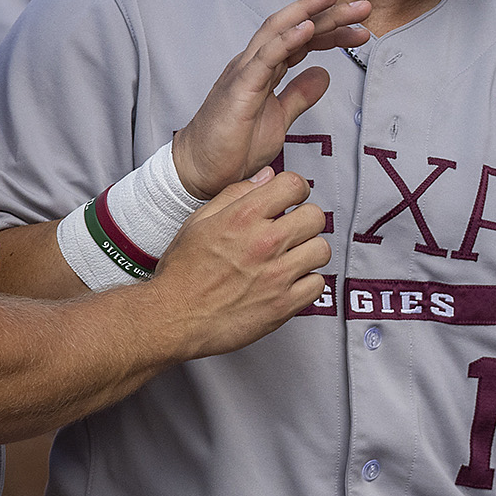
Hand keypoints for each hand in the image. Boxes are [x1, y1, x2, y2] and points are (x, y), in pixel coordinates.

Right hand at [149, 169, 331, 359]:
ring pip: (321, 249)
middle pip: (315, 216)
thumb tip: (265, 177)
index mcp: (244, 217)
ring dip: (309, 251)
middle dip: (305, 220)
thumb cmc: (182, 272)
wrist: (173, 318)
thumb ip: (235, 194)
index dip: (295, 191)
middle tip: (292, 230)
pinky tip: (290, 282)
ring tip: (292, 257)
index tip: (291, 200)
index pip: (294, 186)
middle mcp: (264, 242)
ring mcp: (277, 275)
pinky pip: (317, 285)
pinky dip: (307, 283)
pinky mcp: (283, 305)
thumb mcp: (199, 221)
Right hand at [173, 0, 369, 198]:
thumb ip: (299, 95)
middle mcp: (254, 62)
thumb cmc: (232, 146)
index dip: (332, 31)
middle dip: (328, 13)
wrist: (200, 170)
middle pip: (293, 27)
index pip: (302, 40)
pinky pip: (264, 58)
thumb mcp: (279, 119)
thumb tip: (324, 75)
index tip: (361, 30)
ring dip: (308, 13)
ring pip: (278, 31)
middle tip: (363, 7)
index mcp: (264, 68)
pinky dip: (286, 40)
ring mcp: (244, 72)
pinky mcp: (239, 88)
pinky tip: (306, 28)